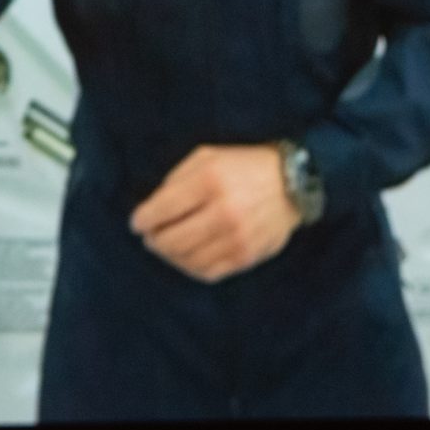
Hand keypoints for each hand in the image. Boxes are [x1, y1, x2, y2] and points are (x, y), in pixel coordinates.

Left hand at [128, 144, 299, 282]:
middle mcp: (224, 211)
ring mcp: (237, 238)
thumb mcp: (205, 157)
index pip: (162, 209)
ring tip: (165, 247)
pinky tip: (186, 257)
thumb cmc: (241, 166)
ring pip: (187, 259)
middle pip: (172, 239)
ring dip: (169, 256)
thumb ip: (175, 181)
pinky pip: (208, 272)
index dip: (143, 220)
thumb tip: (150, 211)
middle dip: (153, 240)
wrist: (293, 183)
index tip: (137, 223)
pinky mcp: (247, 256)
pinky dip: (190, 268)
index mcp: (209, 181)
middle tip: (149, 236)